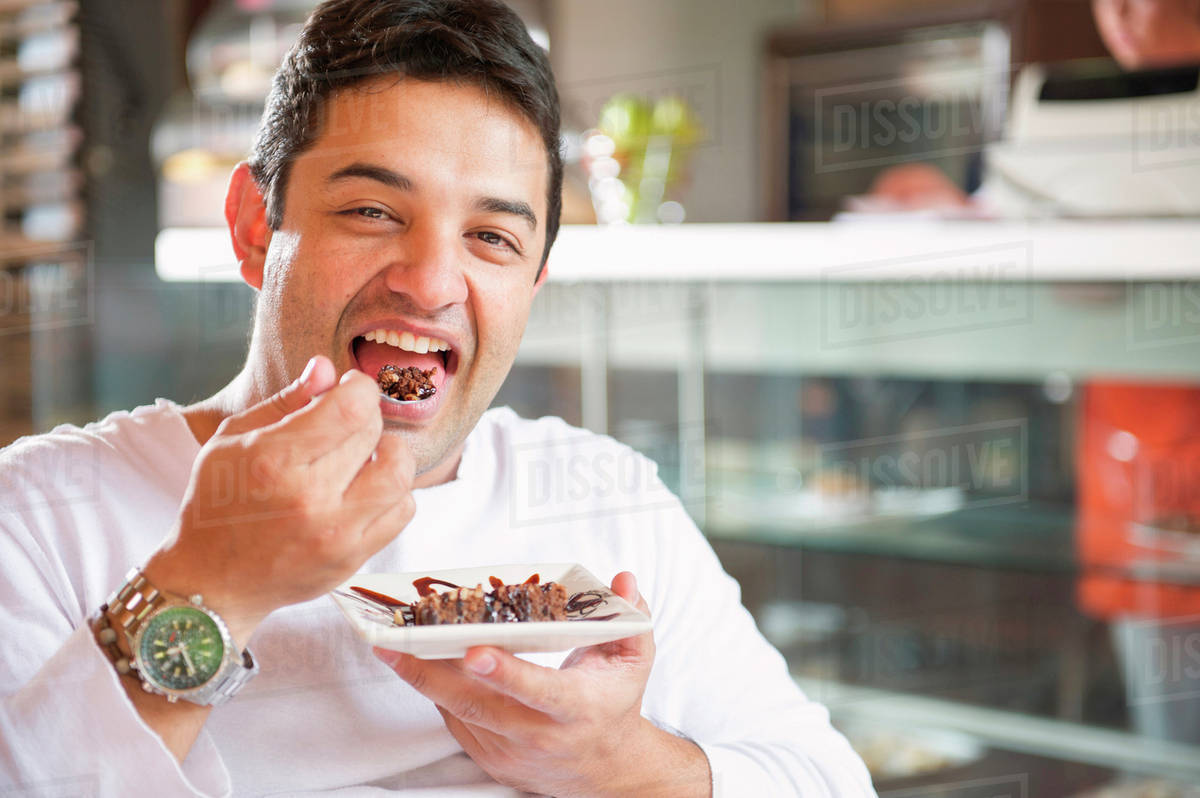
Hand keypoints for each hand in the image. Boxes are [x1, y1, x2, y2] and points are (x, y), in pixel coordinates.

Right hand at [146, 355, 415, 643]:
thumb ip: (286, 401)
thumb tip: (327, 367)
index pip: (351, 408)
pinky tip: (366, 488)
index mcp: (274, 460)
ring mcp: (336, 533)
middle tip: (347, 423)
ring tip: (364, 455)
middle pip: (374, 434)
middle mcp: (309, 498)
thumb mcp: (233, 440)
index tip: (349, 388)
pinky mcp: (353, 558)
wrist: (213, 582)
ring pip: (400, 474)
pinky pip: (402, 510)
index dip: (360, 387)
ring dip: (389, 454)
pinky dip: (394, 492)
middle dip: (366, 417)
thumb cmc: (219, 502)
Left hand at [375, 572, 709, 796]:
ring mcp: (509, 750)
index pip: (538, 690)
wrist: (604, 768)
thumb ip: (631, 617)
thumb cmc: (613, 702)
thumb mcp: (633, 658)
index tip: (475, 651)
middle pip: (478, 704)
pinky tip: (415, 661)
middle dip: (432, 673)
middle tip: (396, 643)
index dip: (507, 672)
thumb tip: (622, 579)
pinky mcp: (488, 757)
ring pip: (458, 712)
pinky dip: (435, 690)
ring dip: (423, 678)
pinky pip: (454, 720)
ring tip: (391, 644)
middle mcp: (539, 734)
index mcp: (575, 707)